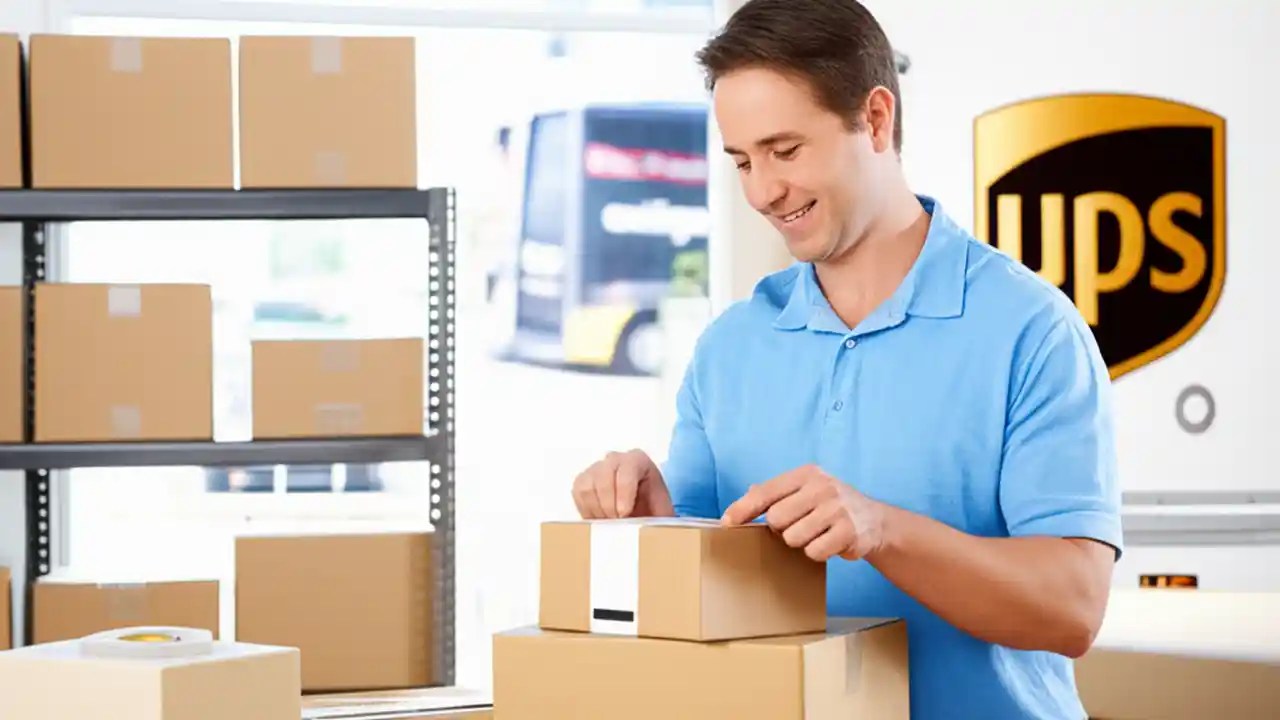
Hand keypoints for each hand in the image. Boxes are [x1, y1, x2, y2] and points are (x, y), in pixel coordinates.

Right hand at [572, 449, 674, 518]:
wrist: (644, 514)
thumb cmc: (653, 511)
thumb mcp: (662, 513)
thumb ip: (657, 517)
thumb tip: (649, 530)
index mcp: (638, 460)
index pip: (626, 470)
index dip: (623, 493)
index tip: (624, 513)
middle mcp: (616, 459)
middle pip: (603, 476)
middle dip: (608, 505)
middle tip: (616, 523)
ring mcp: (596, 468)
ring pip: (587, 486)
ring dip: (596, 509)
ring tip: (609, 523)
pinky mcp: (582, 480)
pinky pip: (577, 494)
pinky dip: (586, 510)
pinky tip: (599, 519)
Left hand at [721, 464, 886, 561]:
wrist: (875, 520)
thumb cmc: (830, 505)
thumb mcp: (805, 489)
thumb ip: (775, 493)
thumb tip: (744, 499)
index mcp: (807, 474)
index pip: (765, 492)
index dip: (743, 508)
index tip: (727, 522)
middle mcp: (822, 487)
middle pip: (776, 519)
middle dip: (782, 529)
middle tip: (799, 525)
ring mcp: (837, 509)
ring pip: (793, 538)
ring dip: (801, 542)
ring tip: (817, 533)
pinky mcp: (848, 533)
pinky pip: (814, 552)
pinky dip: (818, 553)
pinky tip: (830, 543)